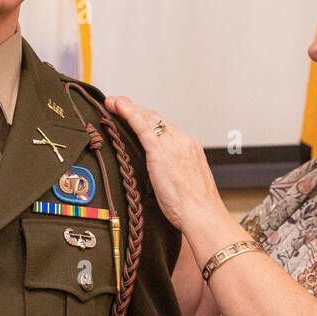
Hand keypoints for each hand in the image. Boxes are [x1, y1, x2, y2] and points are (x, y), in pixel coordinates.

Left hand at [105, 95, 226, 232]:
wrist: (202, 213)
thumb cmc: (194, 207)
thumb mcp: (183, 184)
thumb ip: (172, 173)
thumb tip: (159, 175)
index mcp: (190, 148)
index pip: (166, 128)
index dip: (147, 119)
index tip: (135, 114)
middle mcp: (183, 141)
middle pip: (156, 119)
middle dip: (136, 110)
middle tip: (118, 103)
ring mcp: (173, 143)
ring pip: (148, 118)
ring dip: (129, 108)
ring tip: (114, 102)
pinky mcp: (161, 150)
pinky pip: (141, 126)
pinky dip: (129, 114)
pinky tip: (118, 107)